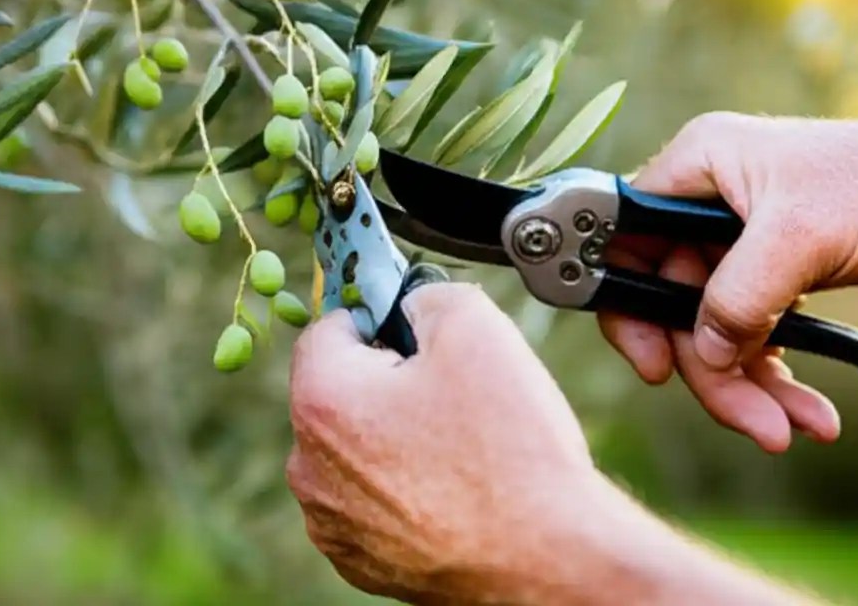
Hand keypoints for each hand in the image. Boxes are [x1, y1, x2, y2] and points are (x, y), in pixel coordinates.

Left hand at [287, 282, 817, 604]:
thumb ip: (428, 295)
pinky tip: (454, 491)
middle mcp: (309, 466)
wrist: (548, 562)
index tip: (418, 329)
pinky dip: (403, 489)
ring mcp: (332, 522)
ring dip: (393, 437)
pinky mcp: (361, 562)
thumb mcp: (477, 331)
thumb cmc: (510, 452)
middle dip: (387, 380)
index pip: (329, 328)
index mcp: (323, 400)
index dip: (379, 318)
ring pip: (355, 450)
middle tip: (454, 391)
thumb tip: (412, 300)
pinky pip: (371, 502)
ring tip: (461, 447)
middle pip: (339, 391)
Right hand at [601, 108, 857, 452]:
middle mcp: (703, 200)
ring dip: (748, 384)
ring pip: (711, 326)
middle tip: (756, 423)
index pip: (625, 245)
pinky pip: (747, 329)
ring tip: (793, 428)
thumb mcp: (799, 239)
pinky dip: (772, 371)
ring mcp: (733, 236)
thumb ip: (738, 297)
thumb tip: (702, 354)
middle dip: (713, 370)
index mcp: (694, 168)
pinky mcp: (766, 266)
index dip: (630, 310)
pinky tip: (805, 405)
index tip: (655, 365)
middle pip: (673, 303)